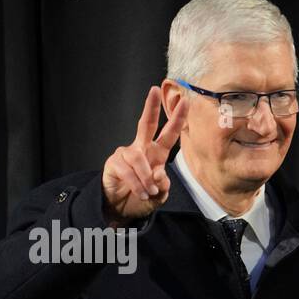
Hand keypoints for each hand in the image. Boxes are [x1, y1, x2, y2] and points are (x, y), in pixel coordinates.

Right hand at [101, 85, 187, 226]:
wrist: (121, 209)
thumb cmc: (142, 198)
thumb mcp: (159, 195)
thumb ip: (163, 185)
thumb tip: (158, 172)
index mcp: (157, 154)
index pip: (168, 134)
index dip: (177, 119)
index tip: (185, 101)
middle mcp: (141, 149)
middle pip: (146, 124)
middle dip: (151, 107)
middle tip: (154, 89)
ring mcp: (126, 155)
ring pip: (139, 158)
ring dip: (146, 178)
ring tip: (149, 192)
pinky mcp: (114, 163)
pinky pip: (127, 170)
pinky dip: (136, 184)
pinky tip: (140, 193)